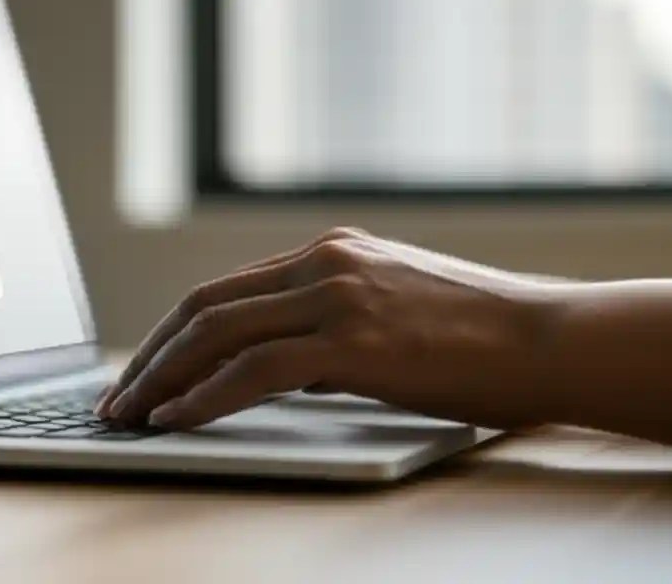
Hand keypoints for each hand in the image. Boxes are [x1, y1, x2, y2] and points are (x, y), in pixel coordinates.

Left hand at [95, 228, 557, 430]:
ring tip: (129, 415)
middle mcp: (324, 262)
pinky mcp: (355, 339)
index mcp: (330, 253)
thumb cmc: (484, 338)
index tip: (144, 371)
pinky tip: (176, 419)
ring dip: (162, 376)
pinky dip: (206, 395)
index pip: (225, 291)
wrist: (554, 339)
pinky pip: (254, 368)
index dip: (173, 335)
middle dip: (151, 356)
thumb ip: (334, 328)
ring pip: (217, 332)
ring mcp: (338, 295)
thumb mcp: (395, 314)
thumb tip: (282, 367)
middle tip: (118, 398)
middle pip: (205, 306)